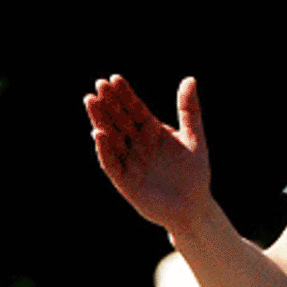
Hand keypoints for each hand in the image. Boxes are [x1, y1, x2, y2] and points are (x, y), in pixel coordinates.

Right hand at [85, 74, 212, 237]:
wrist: (195, 207)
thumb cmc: (195, 173)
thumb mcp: (194, 138)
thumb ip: (189, 111)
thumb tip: (189, 79)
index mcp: (151, 131)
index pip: (134, 109)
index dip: (124, 95)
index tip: (114, 78)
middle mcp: (136, 144)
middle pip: (119, 120)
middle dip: (108, 104)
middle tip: (98, 85)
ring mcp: (129, 162)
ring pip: (111, 138)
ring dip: (100, 121)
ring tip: (91, 102)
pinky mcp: (125, 182)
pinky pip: (112, 164)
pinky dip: (105, 150)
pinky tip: (99, 134)